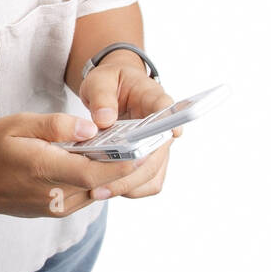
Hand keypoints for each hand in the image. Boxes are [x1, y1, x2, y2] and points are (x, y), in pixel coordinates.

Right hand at [0, 110, 152, 220]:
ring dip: (119, 173)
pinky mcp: (60, 210)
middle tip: (153, 142)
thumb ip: (55, 125)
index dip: (124, 161)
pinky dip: (103, 178)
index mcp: (45, 170)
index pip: (95, 171)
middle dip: (131, 165)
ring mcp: (59, 207)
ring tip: (137, 147)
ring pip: (101, 190)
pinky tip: (111, 160)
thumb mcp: (17, 125)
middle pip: (104, 183)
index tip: (146, 145)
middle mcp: (55, 196)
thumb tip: (91, 129)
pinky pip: (90, 194)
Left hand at [78, 58, 181, 200]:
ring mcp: (158, 147)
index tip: (173, 131)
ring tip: (97, 191)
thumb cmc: (110, 82)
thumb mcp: (101, 80)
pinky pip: (146, 184)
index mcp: (153, 99)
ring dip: (128, 185)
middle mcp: (161, 127)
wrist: (113, 90)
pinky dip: (127, 189)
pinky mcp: (149, 162)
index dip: (172, 121)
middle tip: (102, 183)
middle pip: (157, 153)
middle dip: (132, 171)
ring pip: (152, 174)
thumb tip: (104, 119)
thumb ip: (102, 96)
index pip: (168, 109)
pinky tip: (104, 189)